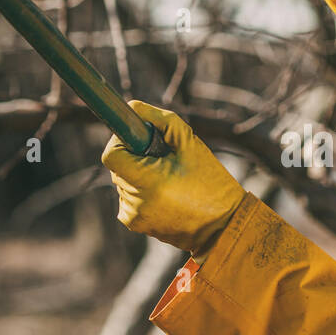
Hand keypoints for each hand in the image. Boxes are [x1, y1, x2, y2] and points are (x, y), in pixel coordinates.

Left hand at [101, 102, 244, 256]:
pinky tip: (166, 195)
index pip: (112, 155)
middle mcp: (136, 201)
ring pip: (123, 182)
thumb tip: (134, 108)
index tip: (140, 139)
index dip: (121, 141)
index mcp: (148, 181)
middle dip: (136, 157)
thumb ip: (162, 121)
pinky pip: (128, 198)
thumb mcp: (191, 145)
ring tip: (170, 181)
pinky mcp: (136, 224)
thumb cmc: (211, 183)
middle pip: (119, 167)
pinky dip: (141, 191)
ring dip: (139, 174)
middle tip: (165, 160)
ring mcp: (134, 216)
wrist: (223, 226)